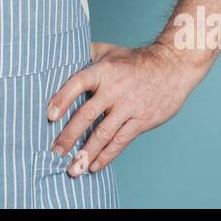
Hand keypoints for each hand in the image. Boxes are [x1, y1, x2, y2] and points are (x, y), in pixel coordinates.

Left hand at [45, 40, 202, 175]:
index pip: (77, 83)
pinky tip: (94, 166)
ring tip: (73, 169)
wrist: (172, 67)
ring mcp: (129, 106)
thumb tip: (60, 58)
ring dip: (86, 153)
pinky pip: (121, 141)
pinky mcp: (142, 120)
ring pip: (103, 133)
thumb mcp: (109, 51)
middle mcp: (115, 89)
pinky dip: (106, 156)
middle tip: (55, 152)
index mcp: (103, 71)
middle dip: (69, 136)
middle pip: (87, 114)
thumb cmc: (134, 60)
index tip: (49, 116)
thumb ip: (85, 55)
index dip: (62, 99)